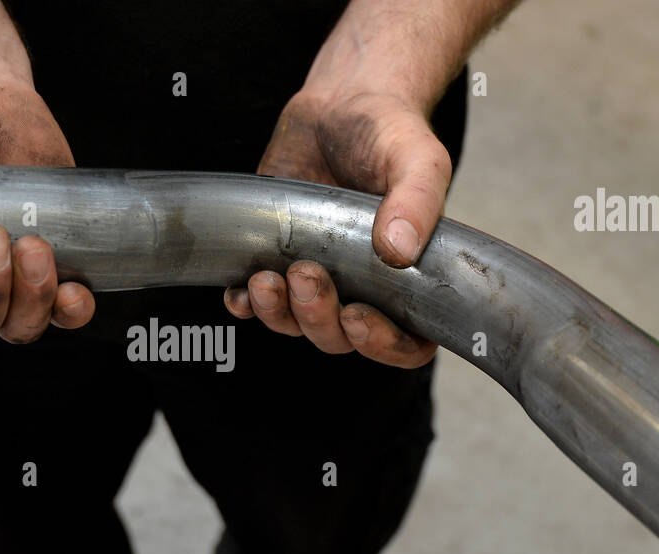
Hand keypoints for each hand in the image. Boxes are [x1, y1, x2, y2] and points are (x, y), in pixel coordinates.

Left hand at [225, 90, 446, 367]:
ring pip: (294, 325)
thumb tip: (400, 251)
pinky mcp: (274, 260)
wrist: (342, 103)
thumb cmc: (391, 133)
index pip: (405, 344)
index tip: (359, 317)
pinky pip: (256, 303)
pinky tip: (239, 291)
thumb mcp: (419, 160)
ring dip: (277, 313)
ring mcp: (316, 278)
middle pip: (338, 338)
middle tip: (305, 272)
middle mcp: (362, 290)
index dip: (383, 345)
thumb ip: (418, 202)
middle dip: (318, 317)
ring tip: (267, 278)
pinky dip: (245, 304)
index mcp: (408, 282)